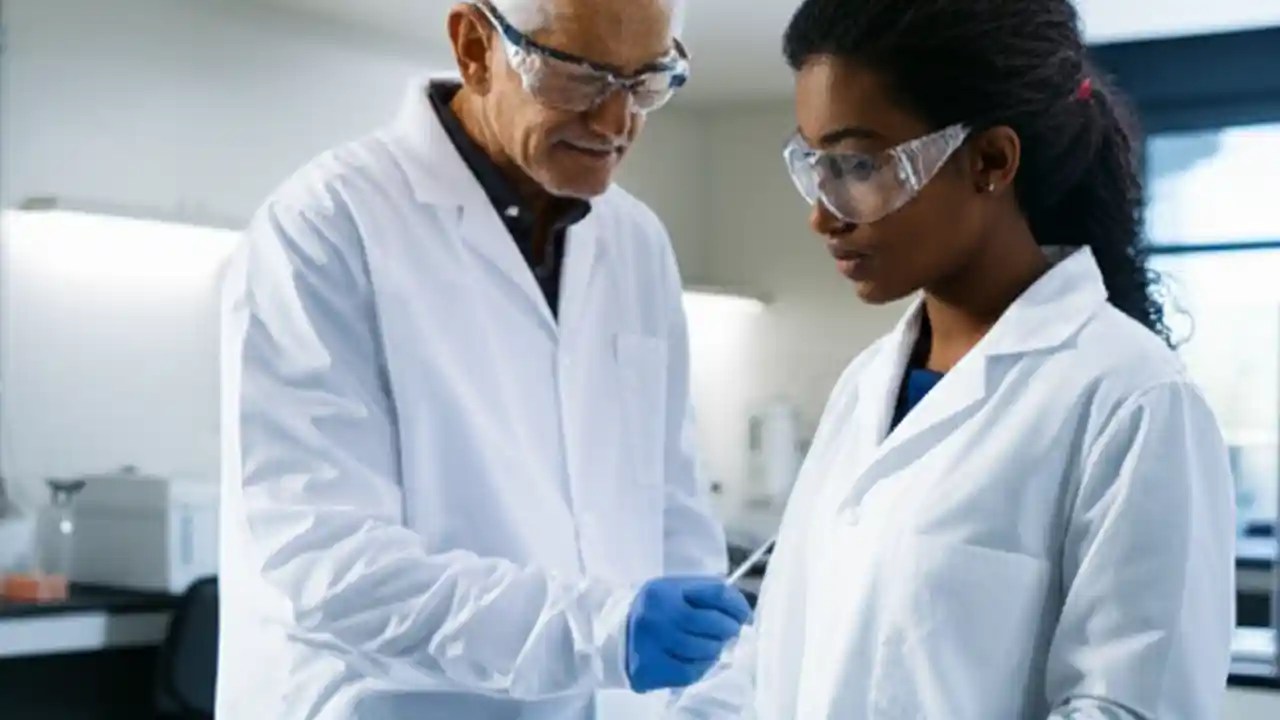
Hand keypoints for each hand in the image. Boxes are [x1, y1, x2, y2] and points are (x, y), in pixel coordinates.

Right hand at [625, 576, 751, 692]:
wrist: (613, 635)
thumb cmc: (655, 611)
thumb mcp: (674, 591)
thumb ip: (705, 594)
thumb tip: (742, 612)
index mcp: (664, 590)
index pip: (716, 592)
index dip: (737, 605)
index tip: (744, 615)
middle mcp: (657, 615)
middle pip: (712, 623)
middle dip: (729, 629)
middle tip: (731, 632)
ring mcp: (652, 644)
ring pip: (704, 650)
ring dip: (716, 649)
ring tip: (713, 645)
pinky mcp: (650, 669)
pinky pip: (690, 672)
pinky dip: (702, 667)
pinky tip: (699, 660)